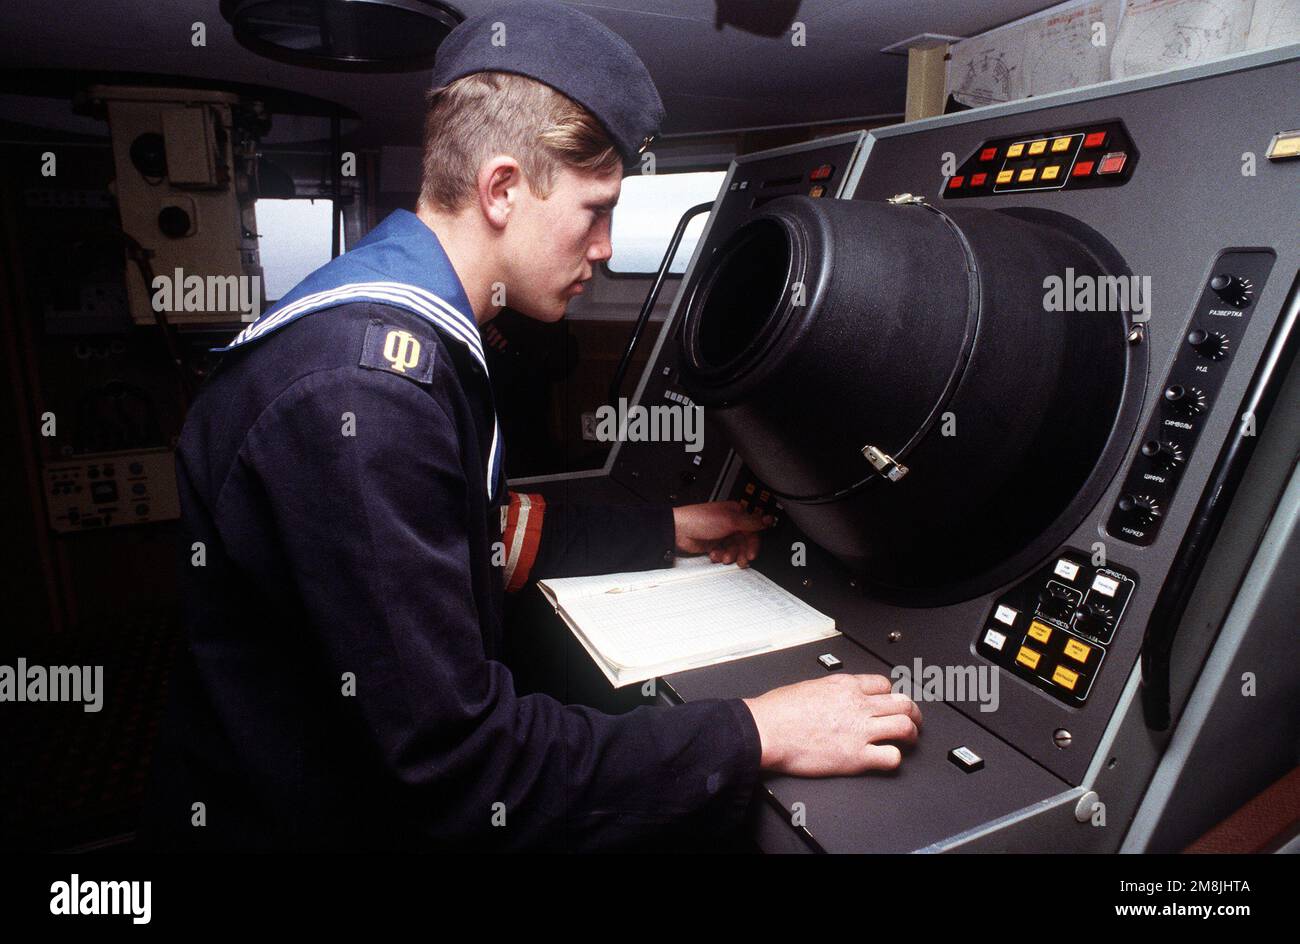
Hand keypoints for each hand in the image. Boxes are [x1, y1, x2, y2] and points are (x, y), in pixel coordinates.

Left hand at [672, 500, 772, 566]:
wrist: (678, 530)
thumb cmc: (699, 519)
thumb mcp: (730, 520)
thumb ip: (751, 521)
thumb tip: (768, 519)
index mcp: (736, 513)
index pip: (752, 530)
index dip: (753, 542)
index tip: (752, 552)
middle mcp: (730, 523)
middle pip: (744, 542)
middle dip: (742, 552)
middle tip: (741, 560)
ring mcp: (721, 534)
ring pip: (734, 549)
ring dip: (730, 555)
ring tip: (724, 557)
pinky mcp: (713, 544)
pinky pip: (724, 553)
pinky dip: (720, 556)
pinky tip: (714, 554)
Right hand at [742, 674, 921, 775]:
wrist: (765, 730)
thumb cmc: (777, 711)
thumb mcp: (807, 686)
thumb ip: (828, 691)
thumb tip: (833, 697)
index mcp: (844, 686)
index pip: (884, 685)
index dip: (890, 695)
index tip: (889, 702)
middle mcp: (857, 705)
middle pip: (903, 703)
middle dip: (913, 713)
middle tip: (913, 721)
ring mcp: (860, 731)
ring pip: (905, 727)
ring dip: (912, 735)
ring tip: (909, 741)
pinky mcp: (856, 757)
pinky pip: (892, 757)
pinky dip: (895, 759)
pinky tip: (887, 759)